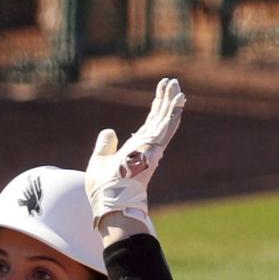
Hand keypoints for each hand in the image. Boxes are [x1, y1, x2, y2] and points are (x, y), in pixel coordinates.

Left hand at [85, 77, 185, 230]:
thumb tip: (108, 131)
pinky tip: (179, 100)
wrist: (108, 198)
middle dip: (166, 100)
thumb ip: (105, 146)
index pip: (149, 124)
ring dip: (171, 102)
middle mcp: (147, 147)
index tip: (160, 92)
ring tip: (176, 84)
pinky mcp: (154, 148)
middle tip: (172, 82)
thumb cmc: (103, 186)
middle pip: (159, 118)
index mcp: (136, 149)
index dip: (156, 108)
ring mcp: (152, 148)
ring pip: (165, 120)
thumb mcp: (99, 160)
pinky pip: (166, 128)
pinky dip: (173, 114)